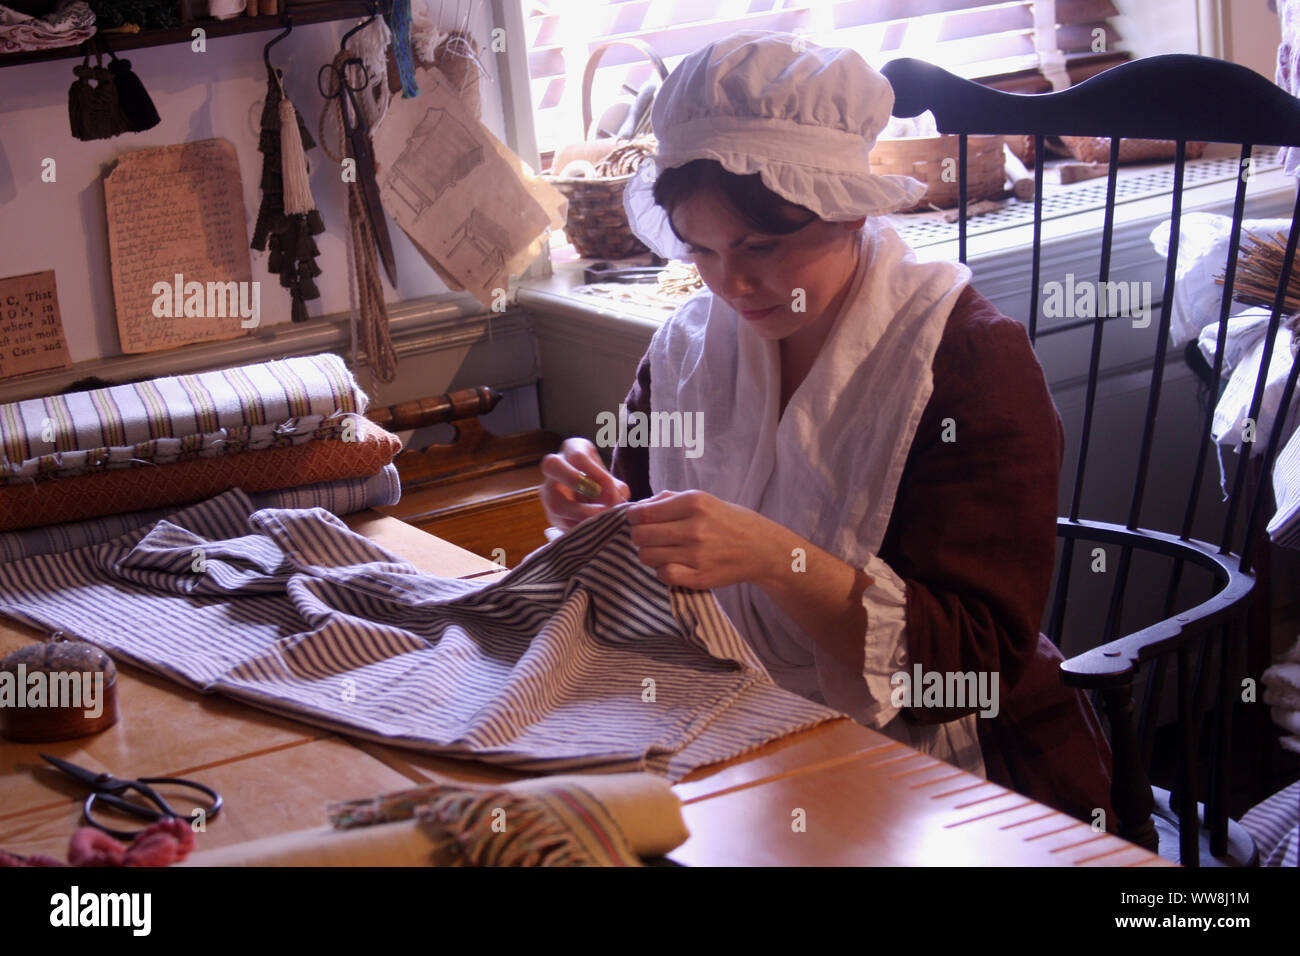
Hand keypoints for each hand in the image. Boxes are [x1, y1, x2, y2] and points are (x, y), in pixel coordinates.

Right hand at [539, 437, 630, 531]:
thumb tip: (610, 502)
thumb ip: (615, 490)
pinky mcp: (551, 515)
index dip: (596, 473)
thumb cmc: (604, 485)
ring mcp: (548, 492)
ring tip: (601, 519)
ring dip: (581, 513)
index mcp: (572, 449)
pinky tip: (594, 529)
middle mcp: (555, 468)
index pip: (578, 456)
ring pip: (555, 502)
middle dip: (573, 479)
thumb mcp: (614, 482)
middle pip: (551, 465)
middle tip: (596, 495)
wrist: (593, 501)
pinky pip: (561, 522)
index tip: (611, 488)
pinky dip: (580, 528)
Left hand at [626, 489, 786, 589]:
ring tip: (661, 550)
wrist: (761, 548)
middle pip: (640, 535)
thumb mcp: (703, 499)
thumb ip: (669, 500)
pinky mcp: (699, 577)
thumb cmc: (728, 521)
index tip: (636, 520)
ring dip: (649, 553)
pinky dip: (662, 570)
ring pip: (647, 556)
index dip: (633, 517)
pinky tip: (672, 564)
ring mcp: (696, 555)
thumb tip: (638, 507)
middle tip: (648, 536)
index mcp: (693, 503)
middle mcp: (694, 528)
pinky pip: (663, 575)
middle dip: (638, 535)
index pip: (642, 513)